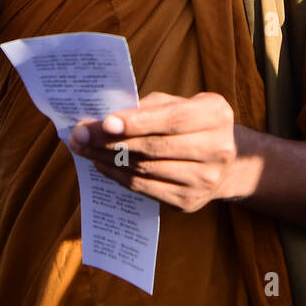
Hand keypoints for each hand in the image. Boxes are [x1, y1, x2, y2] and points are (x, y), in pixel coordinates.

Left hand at [66, 92, 238, 212]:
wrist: (225, 162)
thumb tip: (103, 119)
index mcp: (215, 115)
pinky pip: (144, 188)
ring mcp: (204, 180)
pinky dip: (117, 176)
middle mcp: (216, 149)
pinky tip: (101, 164)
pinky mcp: (188, 202)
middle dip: (111, 141)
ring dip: (107, 159)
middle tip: (80, 134)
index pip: (171, 119)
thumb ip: (148, 107)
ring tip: (83, 148)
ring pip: (145, 169)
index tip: (104, 122)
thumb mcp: (178, 103)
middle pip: (154, 147)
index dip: (136, 122)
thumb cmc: (190, 124)